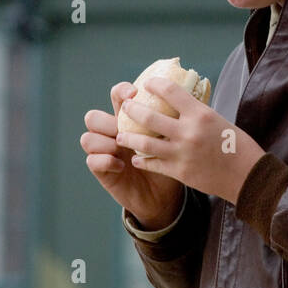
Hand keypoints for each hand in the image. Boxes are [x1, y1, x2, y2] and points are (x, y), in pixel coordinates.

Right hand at [81, 81, 185, 229]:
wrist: (165, 195)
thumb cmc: (172, 162)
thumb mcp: (174, 139)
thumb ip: (174, 120)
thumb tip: (198, 92)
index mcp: (130, 120)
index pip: (117, 97)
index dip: (121, 91)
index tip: (136, 93)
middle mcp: (113, 133)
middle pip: (94, 117)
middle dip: (107, 121)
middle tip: (123, 128)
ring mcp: (105, 152)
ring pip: (89, 138)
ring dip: (104, 141)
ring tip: (121, 147)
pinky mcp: (103, 171)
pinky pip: (92, 160)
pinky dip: (106, 160)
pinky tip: (122, 165)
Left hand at [114, 78, 266, 205]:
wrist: (248, 176)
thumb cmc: (237, 145)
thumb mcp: (219, 120)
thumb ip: (197, 112)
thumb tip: (181, 101)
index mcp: (200, 114)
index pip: (170, 91)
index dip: (154, 84)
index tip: (147, 83)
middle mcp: (189, 131)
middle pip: (149, 116)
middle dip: (131, 110)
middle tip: (125, 107)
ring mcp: (182, 153)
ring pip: (144, 142)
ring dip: (128, 137)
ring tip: (121, 135)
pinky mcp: (179, 172)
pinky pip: (152, 163)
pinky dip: (142, 160)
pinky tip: (136, 158)